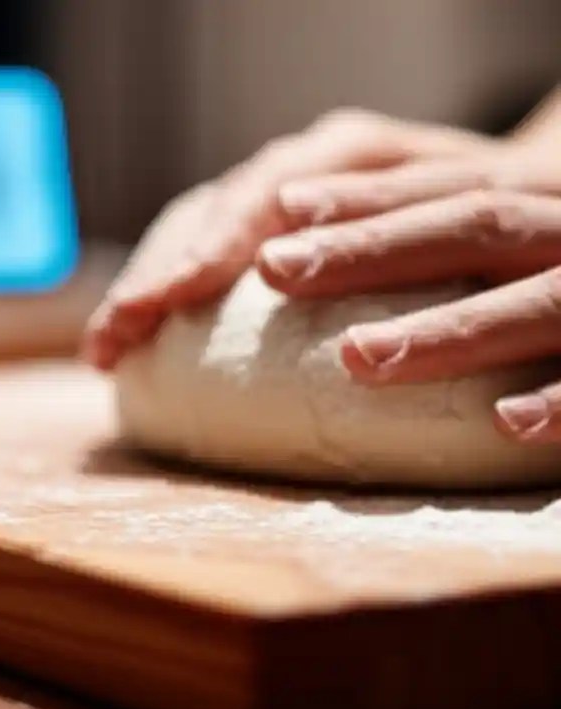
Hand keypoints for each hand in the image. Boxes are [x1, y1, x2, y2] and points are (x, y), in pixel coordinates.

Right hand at [83, 108, 494, 370]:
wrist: (519, 201)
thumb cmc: (501, 218)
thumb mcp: (466, 215)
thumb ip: (398, 219)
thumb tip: (290, 255)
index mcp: (351, 154)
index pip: (258, 195)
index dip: (206, 248)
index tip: (164, 300)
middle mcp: (305, 167)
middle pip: (208, 212)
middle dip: (154, 274)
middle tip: (111, 336)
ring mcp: (283, 194)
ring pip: (194, 227)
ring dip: (145, 285)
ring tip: (106, 346)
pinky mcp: (272, 225)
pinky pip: (204, 249)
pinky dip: (166, 290)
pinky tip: (137, 330)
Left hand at [251, 149, 560, 443]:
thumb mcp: (531, 240)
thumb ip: (466, 241)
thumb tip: (316, 258)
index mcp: (546, 201)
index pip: (447, 184)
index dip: (364, 195)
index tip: (279, 209)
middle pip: (476, 225)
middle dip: (372, 246)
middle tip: (276, 267)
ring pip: (542, 299)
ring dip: (450, 329)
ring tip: (357, 357)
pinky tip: (506, 423)